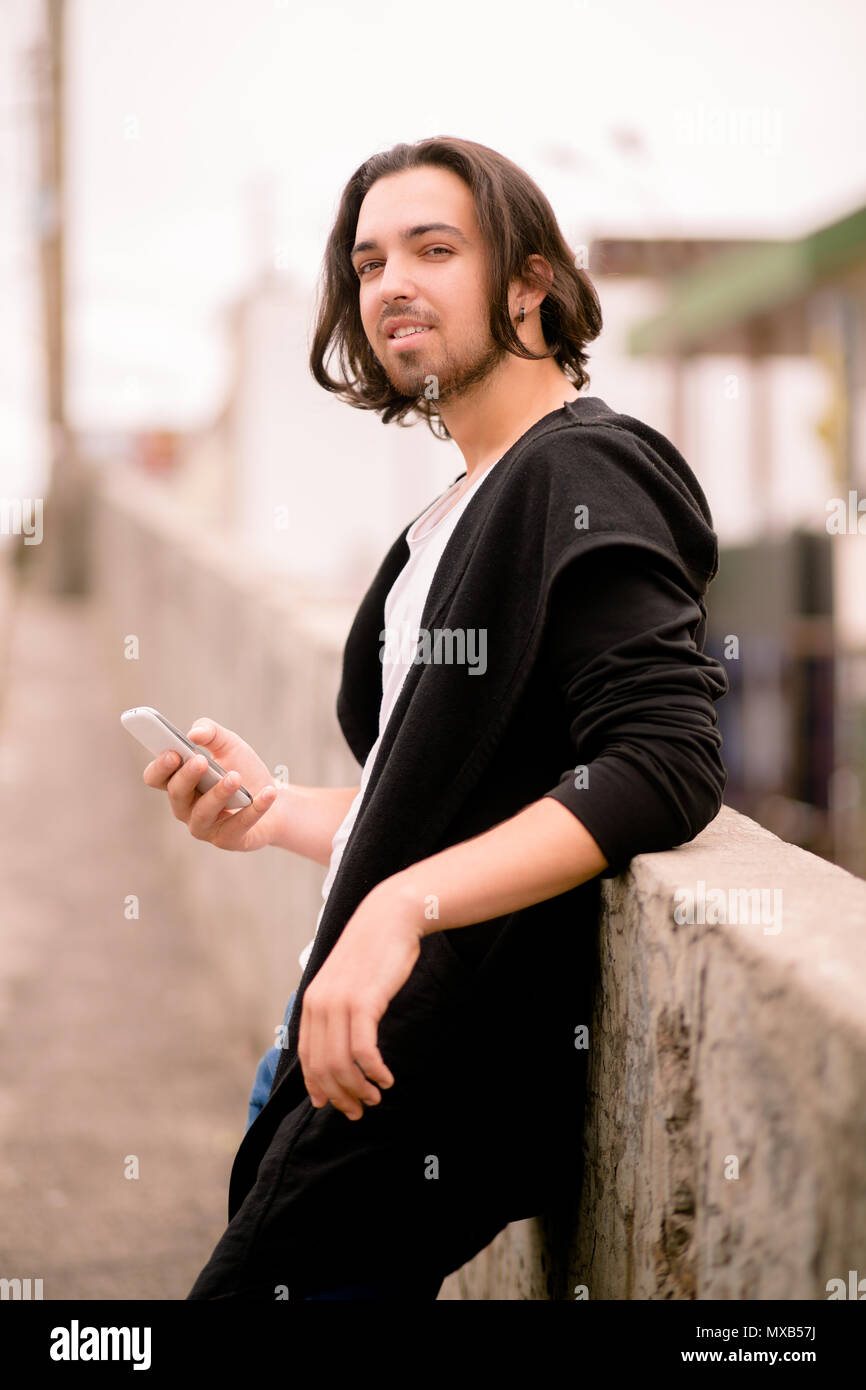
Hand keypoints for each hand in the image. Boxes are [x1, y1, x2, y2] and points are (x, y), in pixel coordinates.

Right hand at [141, 716, 280, 852]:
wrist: (274, 796)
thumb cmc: (242, 768)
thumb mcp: (228, 744)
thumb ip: (210, 732)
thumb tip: (194, 733)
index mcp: (179, 782)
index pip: (155, 778)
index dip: (160, 767)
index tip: (173, 752)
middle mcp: (185, 807)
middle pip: (177, 794)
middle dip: (187, 777)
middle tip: (201, 760)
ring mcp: (205, 827)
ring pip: (204, 812)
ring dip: (219, 793)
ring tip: (235, 777)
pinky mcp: (228, 840)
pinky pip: (239, 826)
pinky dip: (255, 808)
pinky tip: (268, 792)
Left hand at [297, 880, 423, 1119]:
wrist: (390, 918)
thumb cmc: (374, 952)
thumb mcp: (346, 982)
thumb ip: (337, 1010)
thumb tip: (340, 1045)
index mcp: (312, 1002)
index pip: (308, 1057)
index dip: (318, 1086)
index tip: (333, 1105)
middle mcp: (319, 1005)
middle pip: (323, 1066)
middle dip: (340, 1096)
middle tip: (359, 1111)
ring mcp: (339, 1003)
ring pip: (342, 1063)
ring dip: (359, 1088)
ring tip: (376, 1098)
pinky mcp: (363, 1002)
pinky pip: (364, 1050)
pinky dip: (374, 1071)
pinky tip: (386, 1078)